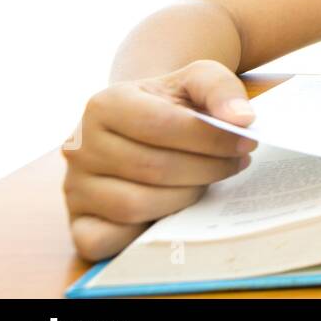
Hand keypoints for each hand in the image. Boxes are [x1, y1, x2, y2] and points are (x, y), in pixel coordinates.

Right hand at [62, 59, 259, 261]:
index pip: (162, 125)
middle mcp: (80, 146)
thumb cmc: (172, 104)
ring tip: (209, 181)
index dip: (211, 138)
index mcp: (104, 104)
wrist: (141, 124)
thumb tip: (241, 119)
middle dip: (207, 169)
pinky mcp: (77, 222)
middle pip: (152, 168)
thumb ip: (220, 89)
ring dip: (185, 197)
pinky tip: (173, 211)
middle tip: (237, 163)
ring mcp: (74, 187)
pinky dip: (143, 233)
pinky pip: (105, 240)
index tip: (246, 142)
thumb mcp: (196, 80)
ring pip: (134, 206)